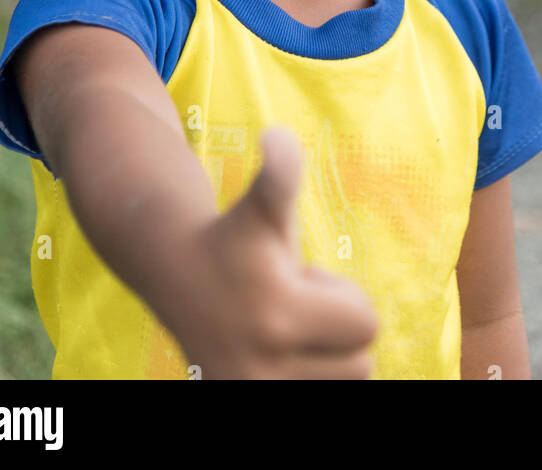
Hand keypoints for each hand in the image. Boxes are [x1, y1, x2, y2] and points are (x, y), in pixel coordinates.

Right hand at [174, 126, 378, 378]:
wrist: (174, 273)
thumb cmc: (235, 234)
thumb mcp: (264, 203)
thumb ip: (280, 172)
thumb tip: (277, 136)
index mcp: (278, 317)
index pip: (367, 325)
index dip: (341, 294)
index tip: (299, 278)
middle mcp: (263, 372)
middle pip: (361, 365)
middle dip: (335, 330)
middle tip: (291, 304)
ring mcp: (252, 395)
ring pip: (343, 386)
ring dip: (323, 358)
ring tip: (283, 330)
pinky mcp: (240, 405)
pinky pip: (318, 402)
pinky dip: (310, 378)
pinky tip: (280, 355)